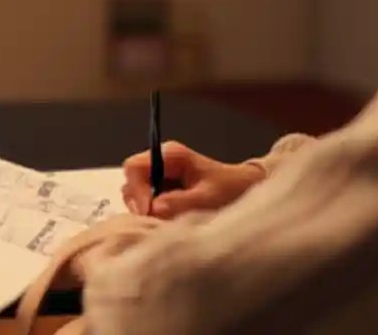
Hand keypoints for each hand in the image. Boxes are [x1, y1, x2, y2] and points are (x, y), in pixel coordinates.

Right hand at [121, 141, 264, 218]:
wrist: (245, 191)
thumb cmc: (230, 189)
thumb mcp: (208, 197)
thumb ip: (180, 202)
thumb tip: (153, 208)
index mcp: (170, 156)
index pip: (134, 167)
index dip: (136, 190)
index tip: (147, 212)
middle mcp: (160, 163)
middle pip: (131, 181)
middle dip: (139, 202)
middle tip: (156, 220)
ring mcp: (160, 177)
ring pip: (136, 194)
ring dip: (146, 210)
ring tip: (164, 221)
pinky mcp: (162, 190)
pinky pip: (146, 202)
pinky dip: (153, 214)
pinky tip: (168, 221)